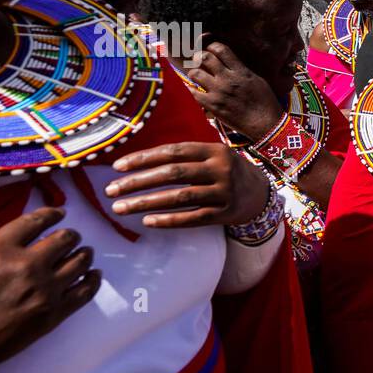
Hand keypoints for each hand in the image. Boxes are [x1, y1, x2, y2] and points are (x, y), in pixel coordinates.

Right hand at [0, 207, 100, 367]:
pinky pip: (85, 291)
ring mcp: (42, 290)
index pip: (36, 221)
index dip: (52, 214)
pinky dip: (93, 279)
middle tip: (72, 237)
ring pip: (79, 261)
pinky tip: (94, 275)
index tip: (59, 213)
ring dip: (84, 254)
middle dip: (70, 236)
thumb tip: (12, 243)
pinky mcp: (52, 314)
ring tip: (85, 253)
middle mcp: (25, 266)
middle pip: (64, 239)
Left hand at [106, 142, 270, 227]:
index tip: (116, 168)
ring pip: (180, 198)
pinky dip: (169, 221)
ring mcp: (224, 192)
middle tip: (111, 191)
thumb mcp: (212, 156)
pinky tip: (148, 222)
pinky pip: (193, 218)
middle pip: (173, 174)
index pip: (172, 151)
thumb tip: (139, 163)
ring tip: (121, 208)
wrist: (262, 195)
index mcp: (213, 150)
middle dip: (138, 182)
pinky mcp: (226, 213)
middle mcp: (220, 169)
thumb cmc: (225, 172)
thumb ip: (184, 156)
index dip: (143, 159)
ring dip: (147, 203)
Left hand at [184, 40, 285, 141]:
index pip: (220, 49)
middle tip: (198, 61)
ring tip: (197, 76)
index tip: (211, 50)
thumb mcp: (257, 80)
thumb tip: (231, 64)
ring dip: (194, 73)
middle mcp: (228, 79)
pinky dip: (192, 89)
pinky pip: (194, 93)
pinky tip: (194, 89)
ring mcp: (219, 92)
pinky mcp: (213, 106)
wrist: (266, 124)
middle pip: (205, 57)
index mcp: (241, 71)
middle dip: (199, 57)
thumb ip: (242, 70)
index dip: (212, 47)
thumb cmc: (265, 103)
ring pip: (195, 73)